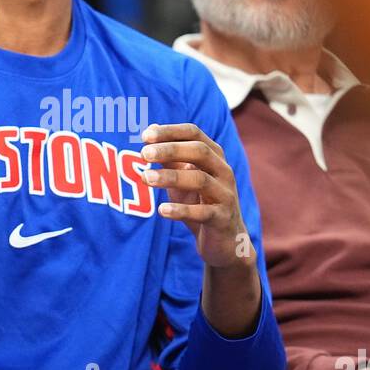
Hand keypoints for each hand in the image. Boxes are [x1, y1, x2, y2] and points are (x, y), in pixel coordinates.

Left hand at [141, 123, 252, 269]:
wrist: (224, 241)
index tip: (144, 135)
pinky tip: (162, 210)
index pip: (194, 133)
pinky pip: (202, 212)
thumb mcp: (183, 176)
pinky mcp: (222, 219)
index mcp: (214, 155)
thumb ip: (170, 156)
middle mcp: (223, 171)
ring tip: (146, 178)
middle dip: (170, 150)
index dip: (170, 132)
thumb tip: (150, 128)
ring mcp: (225, 194)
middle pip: (200, 151)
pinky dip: (181, 210)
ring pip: (200, 180)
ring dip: (171, 177)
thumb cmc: (199, 202)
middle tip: (143, 154)